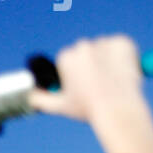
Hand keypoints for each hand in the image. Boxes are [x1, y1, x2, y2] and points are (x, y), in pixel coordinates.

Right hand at [29, 35, 143, 124]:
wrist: (117, 109)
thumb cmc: (87, 109)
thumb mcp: (60, 106)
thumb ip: (40, 99)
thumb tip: (30, 95)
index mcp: (66, 57)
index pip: (68, 60)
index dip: (75, 75)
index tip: (82, 87)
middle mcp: (83, 46)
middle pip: (86, 53)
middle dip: (90, 65)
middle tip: (98, 85)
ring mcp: (104, 42)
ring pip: (104, 49)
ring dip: (106, 60)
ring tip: (110, 81)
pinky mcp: (123, 42)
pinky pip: (120, 46)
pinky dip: (122, 57)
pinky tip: (120, 73)